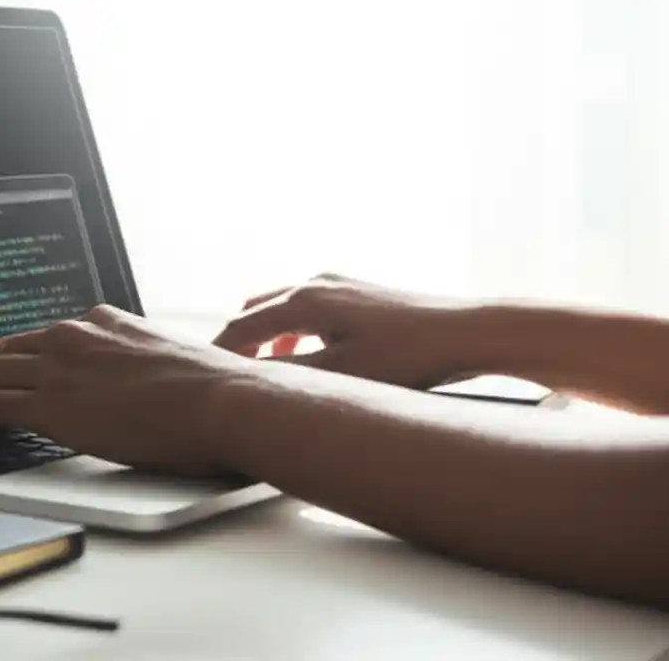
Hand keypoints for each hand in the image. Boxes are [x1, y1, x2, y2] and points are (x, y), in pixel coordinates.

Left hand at [0, 305, 256, 474]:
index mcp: (107, 322)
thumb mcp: (176, 360)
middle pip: (9, 348)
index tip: (22, 373)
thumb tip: (162, 389)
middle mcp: (75, 335)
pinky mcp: (49, 406)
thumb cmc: (217, 390)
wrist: (224, 402)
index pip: (50, 335)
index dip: (28, 357)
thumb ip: (151, 365)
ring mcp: (58, 368)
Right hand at [212, 273, 485, 388]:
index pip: (242, 327)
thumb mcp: (343, 378)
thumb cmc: (409, 355)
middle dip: (238, 342)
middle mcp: (315, 283)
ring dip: (265, 336)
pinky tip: (304, 354)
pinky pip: (307, 307)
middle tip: (224, 374)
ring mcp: (337, 282)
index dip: (220, 355)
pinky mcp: (357, 291)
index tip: (202, 378)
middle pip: (256, 311)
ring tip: (260, 368)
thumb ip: (292, 380)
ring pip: (281, 307)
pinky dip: (292, 330)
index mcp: (304, 300)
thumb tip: (251, 387)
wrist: (466, 331)